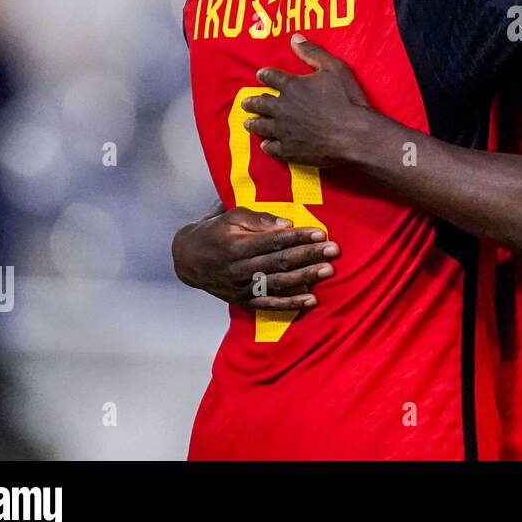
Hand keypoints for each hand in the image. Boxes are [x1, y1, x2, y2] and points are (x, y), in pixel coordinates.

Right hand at [171, 205, 338, 309]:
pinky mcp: (243, 300)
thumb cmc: (215, 231)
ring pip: (278, 283)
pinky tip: (312, 300)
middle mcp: (240, 268)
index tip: (320, 234)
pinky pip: (270, 304)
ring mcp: (242, 287)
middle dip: (308, 256)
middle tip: (333, 250)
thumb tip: (287, 225)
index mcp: (237, 245)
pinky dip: (291, 303)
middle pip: (280, 262)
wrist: (188, 259)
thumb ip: (258, 219)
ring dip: (305, 277)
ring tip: (328, 271)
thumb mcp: (231, 216)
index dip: (298, 238)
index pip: (273, 241)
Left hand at [242, 34, 384, 167]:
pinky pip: (272, 147)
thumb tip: (295, 38)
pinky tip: (265, 144)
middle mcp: (282, 108)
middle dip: (252, 101)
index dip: (264, 75)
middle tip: (246, 102)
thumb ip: (313, 52)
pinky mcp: (290, 150)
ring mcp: (284, 130)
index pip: (271, 77)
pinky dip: (267, 145)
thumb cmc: (347, 99)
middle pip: (260, 103)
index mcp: (292, 86)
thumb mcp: (334, 68)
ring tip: (248, 122)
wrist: (354, 134)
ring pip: (261, 126)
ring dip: (253, 122)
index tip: (260, 75)